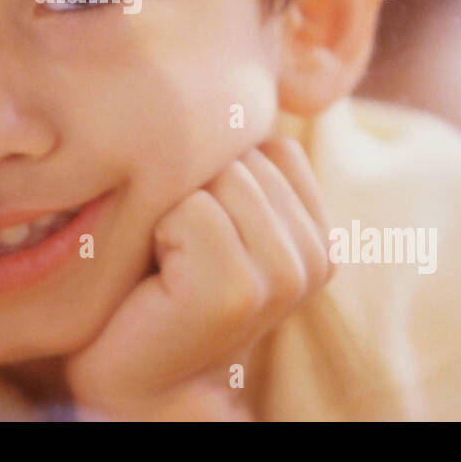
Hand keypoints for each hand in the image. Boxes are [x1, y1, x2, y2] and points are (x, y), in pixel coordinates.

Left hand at [65, 136, 333, 420]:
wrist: (142, 379)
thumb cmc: (166, 287)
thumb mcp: (220, 221)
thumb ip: (246, 171)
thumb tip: (242, 82)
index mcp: (318, 234)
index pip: (274, 145)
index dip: (220, 173)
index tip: (202, 229)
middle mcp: (314, 254)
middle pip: (244, 156)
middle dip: (194, 190)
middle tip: (181, 252)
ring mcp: (282, 274)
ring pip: (222, 177)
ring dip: (175, 210)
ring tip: (172, 262)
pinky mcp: (238, 289)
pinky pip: (194, 209)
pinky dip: (160, 232)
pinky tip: (162, 278)